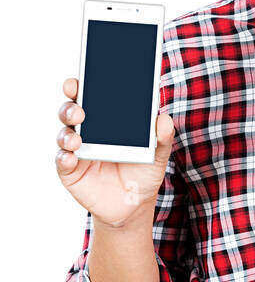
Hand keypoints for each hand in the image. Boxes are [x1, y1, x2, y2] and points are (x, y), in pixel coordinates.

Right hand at [55, 76, 174, 228]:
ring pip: (64, 133)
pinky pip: (62, 160)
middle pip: (71, 109)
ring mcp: (76, 149)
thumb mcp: (158, 155)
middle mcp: (86, 129)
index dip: (85, 83)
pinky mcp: (70, 170)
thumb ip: (162, 137)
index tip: (84, 77)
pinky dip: (64, 157)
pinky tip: (71, 157)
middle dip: (71, 105)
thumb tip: (164, 119)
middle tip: (80, 108)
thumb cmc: (143, 172)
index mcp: (106, 118)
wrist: (134, 204)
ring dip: (67, 132)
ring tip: (76, 138)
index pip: (92, 95)